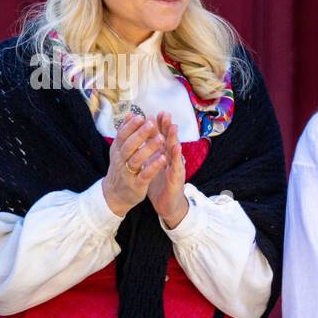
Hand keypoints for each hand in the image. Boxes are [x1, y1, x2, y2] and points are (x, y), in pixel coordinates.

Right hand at [101, 114, 167, 216]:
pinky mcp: (136, 184)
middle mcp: (121, 160)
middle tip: (151, 123)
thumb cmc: (121, 168)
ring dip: (149, 148)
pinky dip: (154, 166)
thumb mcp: (120, 150)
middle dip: (140, 134)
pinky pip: (145, 174)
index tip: (141, 116)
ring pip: (137, 159)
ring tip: (161, 138)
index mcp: (117, 150)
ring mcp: (128, 173)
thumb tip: (130, 114)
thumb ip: (125, 133)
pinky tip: (163, 158)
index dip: (131, 126)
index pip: (122, 135)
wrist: (114, 195)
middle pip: (129, 145)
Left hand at [145, 111, 187, 227]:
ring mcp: (176, 168)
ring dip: (174, 138)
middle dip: (167, 127)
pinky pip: (176, 166)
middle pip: (169, 140)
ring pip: (175, 151)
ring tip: (173, 127)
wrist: (167, 204)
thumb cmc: (159, 184)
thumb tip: (141, 137)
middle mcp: (171, 160)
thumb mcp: (151, 165)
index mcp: (163, 155)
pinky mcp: (177, 179)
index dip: (158, 125)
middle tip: (165, 114)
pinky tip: (176, 148)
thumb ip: (149, 151)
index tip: (153, 112)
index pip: (160, 137)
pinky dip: (175, 157)